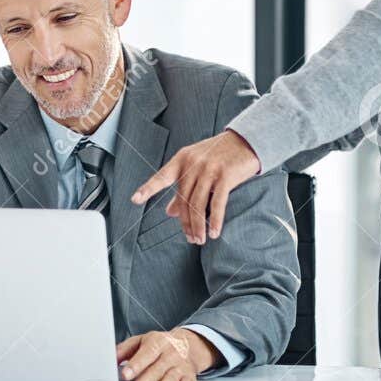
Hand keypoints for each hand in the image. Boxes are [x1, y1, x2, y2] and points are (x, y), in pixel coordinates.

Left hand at [116, 329, 213, 380]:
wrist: (189, 344)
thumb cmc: (160, 345)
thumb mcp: (142, 341)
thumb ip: (126, 349)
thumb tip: (111, 358)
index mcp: (157, 342)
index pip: (146, 353)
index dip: (136, 365)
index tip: (125, 375)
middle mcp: (170, 354)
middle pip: (156, 369)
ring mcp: (181, 365)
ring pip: (171, 378)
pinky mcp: (190, 377)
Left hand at [130, 130, 259, 243]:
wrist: (245, 141)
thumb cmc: (218, 156)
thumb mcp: (197, 167)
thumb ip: (183, 188)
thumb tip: (169, 212)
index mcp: (182, 159)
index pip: (161, 177)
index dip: (148, 189)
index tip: (135, 200)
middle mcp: (193, 164)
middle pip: (183, 199)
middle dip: (185, 223)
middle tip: (190, 239)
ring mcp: (209, 169)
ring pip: (198, 204)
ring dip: (198, 226)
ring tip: (200, 239)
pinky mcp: (225, 176)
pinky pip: (217, 203)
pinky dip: (215, 221)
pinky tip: (214, 232)